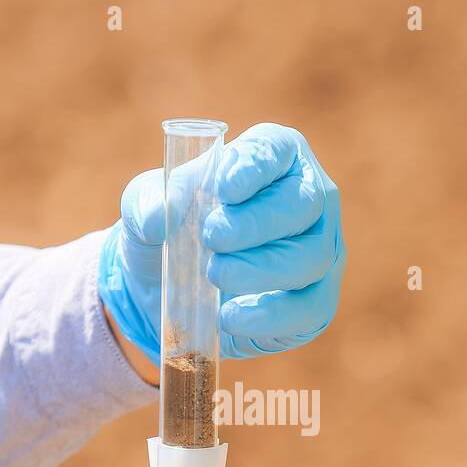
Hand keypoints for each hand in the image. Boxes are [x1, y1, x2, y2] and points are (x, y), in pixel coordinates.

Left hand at [98, 123, 344, 365]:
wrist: (171, 291)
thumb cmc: (170, 230)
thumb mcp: (146, 208)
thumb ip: (146, 202)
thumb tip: (156, 218)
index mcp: (273, 157)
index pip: (275, 149)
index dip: (254, 166)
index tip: (224, 188)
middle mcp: (309, 198)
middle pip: (305, 203)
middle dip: (258, 222)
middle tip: (212, 238)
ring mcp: (320, 251)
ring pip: (312, 257)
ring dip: (261, 269)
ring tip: (215, 276)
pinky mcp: (316, 301)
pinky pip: (308, 309)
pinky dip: (269, 316)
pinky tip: (230, 317)